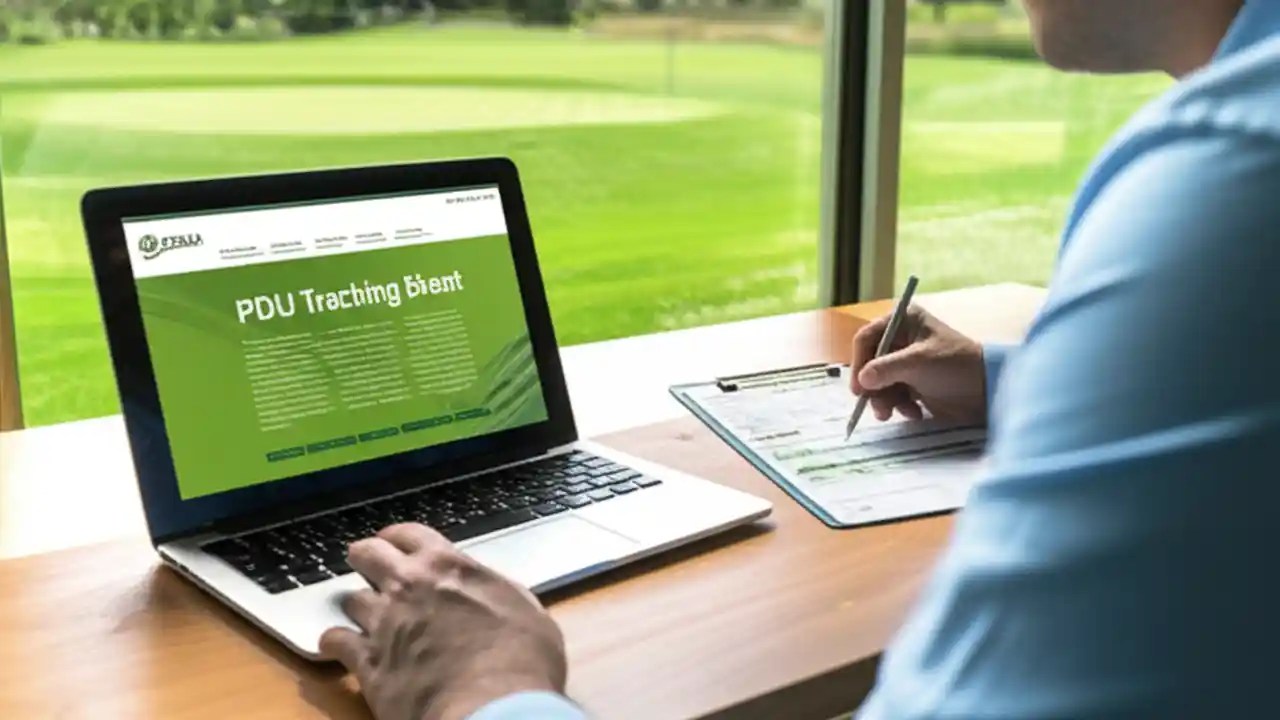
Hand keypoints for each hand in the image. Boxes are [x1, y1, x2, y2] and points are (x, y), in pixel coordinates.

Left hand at [320, 524, 568, 719]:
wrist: (491, 707)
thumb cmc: (521, 658)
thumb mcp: (523, 608)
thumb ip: (492, 590)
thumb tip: (485, 589)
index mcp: (447, 565)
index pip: (409, 533)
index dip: (400, 538)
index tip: (396, 544)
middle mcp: (407, 586)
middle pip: (368, 554)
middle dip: (367, 558)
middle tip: (369, 567)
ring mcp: (382, 624)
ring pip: (350, 599)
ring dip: (357, 604)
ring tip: (364, 613)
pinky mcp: (367, 664)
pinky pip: (334, 642)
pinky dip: (335, 642)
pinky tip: (337, 646)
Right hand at [850, 305, 986, 424]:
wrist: (988, 390)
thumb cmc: (955, 365)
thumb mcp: (919, 363)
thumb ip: (886, 369)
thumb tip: (861, 381)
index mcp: (903, 321)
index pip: (866, 338)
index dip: (859, 363)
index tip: (859, 388)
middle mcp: (902, 338)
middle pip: (871, 363)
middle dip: (873, 387)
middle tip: (877, 408)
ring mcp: (907, 361)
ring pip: (879, 381)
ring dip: (884, 399)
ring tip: (894, 413)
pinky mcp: (914, 382)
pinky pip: (893, 393)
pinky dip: (899, 405)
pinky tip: (914, 412)